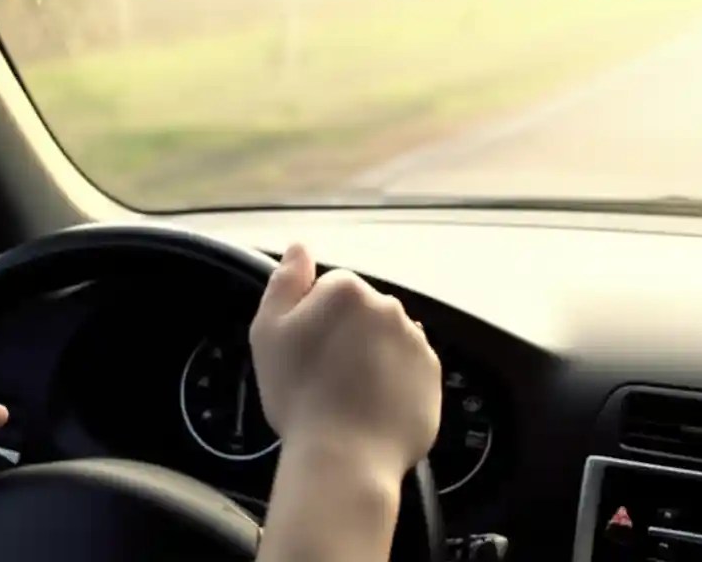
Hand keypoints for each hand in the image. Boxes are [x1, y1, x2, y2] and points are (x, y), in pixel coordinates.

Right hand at [250, 244, 441, 477]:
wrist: (344, 455)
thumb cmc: (299, 394)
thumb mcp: (268, 333)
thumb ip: (285, 283)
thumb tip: (299, 247)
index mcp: (348, 290)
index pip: (328, 290)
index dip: (312, 320)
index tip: (304, 352)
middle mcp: (390, 307)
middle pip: (361, 313)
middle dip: (345, 336)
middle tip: (323, 377)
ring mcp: (417, 342)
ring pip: (387, 340)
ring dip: (372, 356)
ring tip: (349, 396)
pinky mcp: (434, 376)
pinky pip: (408, 370)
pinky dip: (394, 382)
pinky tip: (373, 406)